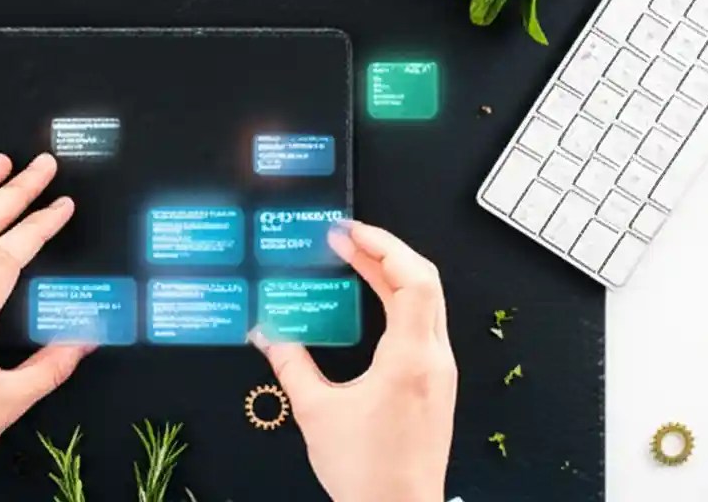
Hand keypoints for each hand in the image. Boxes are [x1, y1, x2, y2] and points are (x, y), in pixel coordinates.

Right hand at [252, 222, 456, 501]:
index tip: (351, 234)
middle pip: (424, 283)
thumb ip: (291, 365)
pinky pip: (423, 326)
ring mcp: (438, 373)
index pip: (414, 280)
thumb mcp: (316, 413)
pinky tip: (371, 301)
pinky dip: (398, 302)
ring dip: (392, 276)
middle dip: (385, 252)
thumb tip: (268, 334)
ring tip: (355, 261)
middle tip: (347, 239)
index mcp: (411, 359)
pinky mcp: (434, 385)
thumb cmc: (369, 473)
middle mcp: (434, 360)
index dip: (385, 246)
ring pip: (426, 303)